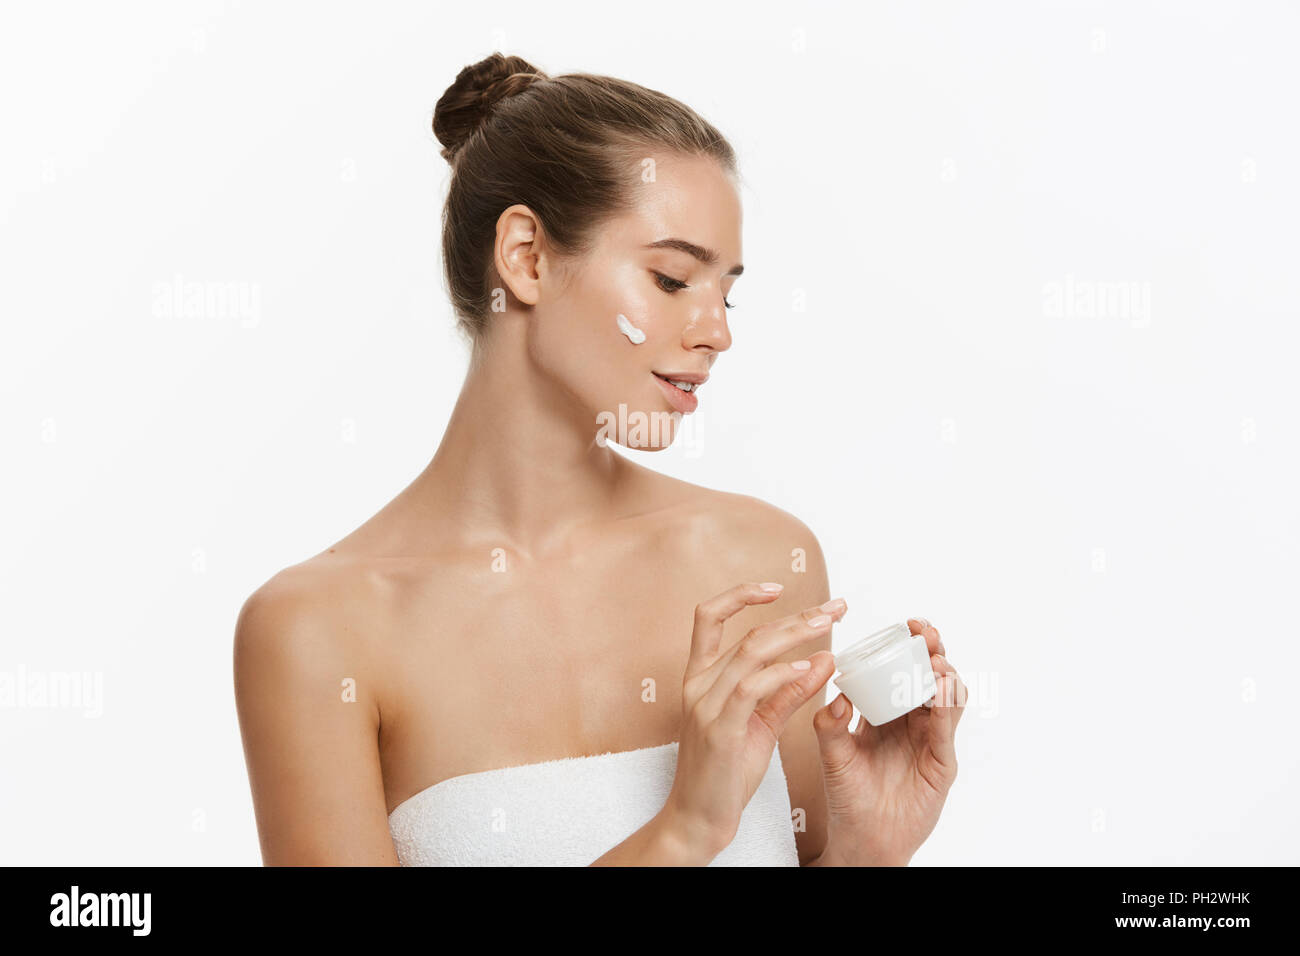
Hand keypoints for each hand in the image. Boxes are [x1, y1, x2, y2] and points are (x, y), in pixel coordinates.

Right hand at [660, 582, 843, 858]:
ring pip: (750, 651)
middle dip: (796, 615)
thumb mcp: (760, 724)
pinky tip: (809, 667)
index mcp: (701, 677)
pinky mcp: (719, 730)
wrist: (697, 819)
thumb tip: (821, 659)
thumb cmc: (725, 772)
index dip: (740, 595)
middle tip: (836, 608)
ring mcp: (705, 706)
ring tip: (829, 627)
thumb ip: (787, 691)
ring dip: (795, 633)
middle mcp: (698, 684)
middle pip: (747, 631)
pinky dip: (781, 673)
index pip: (709, 617)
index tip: (778, 586)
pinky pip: (751, 689)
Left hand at [812, 617, 965, 865]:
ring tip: (934, 660)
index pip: (903, 670)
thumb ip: (830, 723)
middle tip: (926, 632)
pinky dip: (946, 706)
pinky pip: (946, 729)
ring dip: (944, 674)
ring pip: (948, 698)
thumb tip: (833, 689)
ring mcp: (930, 741)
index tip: (905, 625)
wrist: (862, 840)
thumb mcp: (832, 754)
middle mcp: (913, 722)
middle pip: (931, 677)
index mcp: (887, 713)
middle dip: (933, 650)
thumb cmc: (847, 797)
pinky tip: (939, 691)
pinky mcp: (941, 763)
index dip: (907, 647)